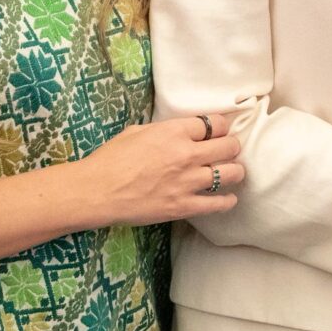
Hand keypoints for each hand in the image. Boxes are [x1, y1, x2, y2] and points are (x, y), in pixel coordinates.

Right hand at [74, 112, 243, 226]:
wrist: (96, 191)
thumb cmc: (111, 159)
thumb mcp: (137, 132)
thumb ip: (165, 130)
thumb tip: (181, 131)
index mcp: (174, 132)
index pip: (215, 124)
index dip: (220, 127)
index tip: (219, 131)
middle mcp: (186, 154)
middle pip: (229, 146)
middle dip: (231, 146)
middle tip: (229, 150)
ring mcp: (187, 182)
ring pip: (231, 173)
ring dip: (235, 171)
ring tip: (233, 172)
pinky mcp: (183, 206)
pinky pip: (218, 204)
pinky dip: (227, 200)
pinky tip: (228, 198)